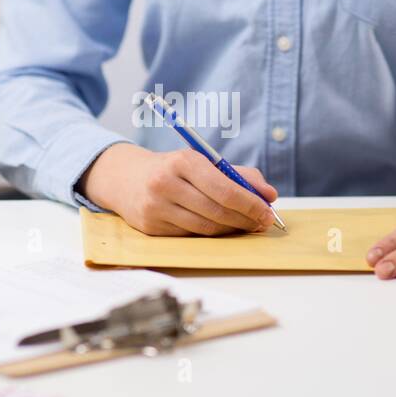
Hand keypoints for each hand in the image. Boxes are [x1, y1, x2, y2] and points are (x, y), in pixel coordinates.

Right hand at [79, 143, 277, 235]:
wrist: (125, 178)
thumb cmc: (173, 169)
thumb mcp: (202, 162)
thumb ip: (238, 174)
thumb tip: (270, 195)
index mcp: (183, 161)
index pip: (225, 189)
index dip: (250, 204)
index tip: (267, 211)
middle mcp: (166, 183)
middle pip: (217, 211)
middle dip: (245, 219)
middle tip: (261, 222)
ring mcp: (156, 207)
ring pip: (205, 228)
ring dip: (230, 229)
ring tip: (245, 225)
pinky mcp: (150, 227)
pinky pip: (190, 235)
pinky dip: (211, 233)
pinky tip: (220, 228)